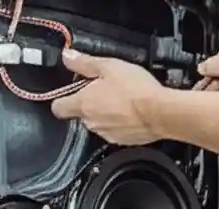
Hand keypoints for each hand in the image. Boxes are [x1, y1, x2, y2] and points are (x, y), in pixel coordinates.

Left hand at [51, 50, 165, 145]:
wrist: (160, 113)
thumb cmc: (135, 89)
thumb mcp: (108, 66)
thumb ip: (84, 63)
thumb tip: (67, 57)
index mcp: (83, 104)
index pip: (58, 108)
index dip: (62, 99)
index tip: (71, 91)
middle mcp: (90, 122)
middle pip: (80, 113)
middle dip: (89, 102)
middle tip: (105, 88)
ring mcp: (106, 134)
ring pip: (97, 122)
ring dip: (105, 112)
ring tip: (122, 99)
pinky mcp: (121, 141)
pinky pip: (114, 131)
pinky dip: (119, 122)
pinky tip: (131, 111)